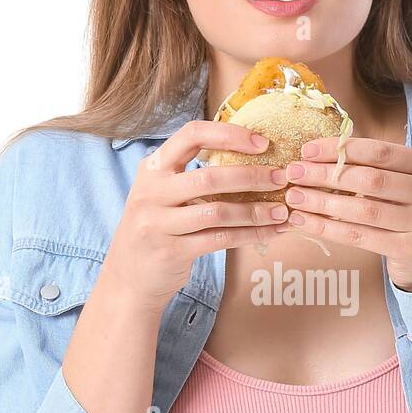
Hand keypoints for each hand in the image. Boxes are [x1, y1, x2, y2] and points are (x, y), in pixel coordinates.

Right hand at [102, 119, 289, 312]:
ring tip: (283, 211)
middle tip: (282, 177)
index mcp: (153, 168)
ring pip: (217, 211)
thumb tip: (252, 159)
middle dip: (252, 176)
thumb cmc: (158, 229)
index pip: (192, 135)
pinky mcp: (171, 251)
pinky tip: (271, 233)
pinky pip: (219, 240)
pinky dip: (250, 236)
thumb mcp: (164, 195)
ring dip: (256, 211)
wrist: (128, 278)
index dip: (229, 134)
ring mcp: (158, 223)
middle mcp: (151, 192)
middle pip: (209, 177)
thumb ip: (193, 176)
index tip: (262, 142)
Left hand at [278, 134, 411, 291]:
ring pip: (363, 209)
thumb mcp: (410, 182)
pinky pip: (360, 236)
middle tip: (293, 172)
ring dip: (322, 202)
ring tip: (294, 197)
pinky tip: (306, 222)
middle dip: (326, 175)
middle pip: (369, 179)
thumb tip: (321, 155)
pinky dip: (329, 228)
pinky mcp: (409, 249)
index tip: (308, 150)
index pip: (380, 151)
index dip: (341, 150)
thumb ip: (379, 168)